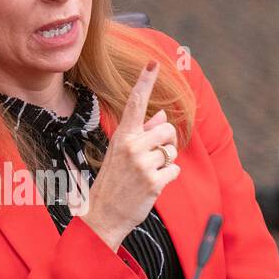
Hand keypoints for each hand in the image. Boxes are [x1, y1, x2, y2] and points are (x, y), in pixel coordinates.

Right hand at [81, 60, 179, 251]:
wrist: (103, 215)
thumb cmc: (114, 182)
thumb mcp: (121, 154)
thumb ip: (142, 133)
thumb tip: (162, 116)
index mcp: (122, 136)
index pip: (134, 103)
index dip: (145, 81)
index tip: (153, 63)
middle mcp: (131, 146)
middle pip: (168, 130)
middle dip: (167, 142)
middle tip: (153, 157)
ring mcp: (142, 164)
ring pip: (172, 152)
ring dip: (166, 163)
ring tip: (147, 174)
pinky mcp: (153, 181)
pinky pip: (175, 170)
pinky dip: (168, 178)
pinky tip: (152, 186)